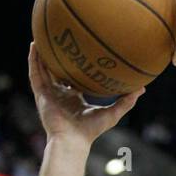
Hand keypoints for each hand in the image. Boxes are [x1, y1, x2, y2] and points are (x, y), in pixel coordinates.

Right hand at [28, 44, 144, 146]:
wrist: (72, 141)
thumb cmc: (91, 131)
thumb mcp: (112, 113)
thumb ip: (126, 101)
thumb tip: (142, 89)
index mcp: (74, 98)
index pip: (73, 79)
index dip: (75, 65)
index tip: (80, 49)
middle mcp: (60, 95)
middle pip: (56, 71)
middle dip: (57, 56)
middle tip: (60, 38)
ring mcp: (49, 94)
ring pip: (43, 69)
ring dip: (41, 53)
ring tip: (41, 34)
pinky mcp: (40, 95)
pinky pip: (35, 74)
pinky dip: (33, 60)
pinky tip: (34, 45)